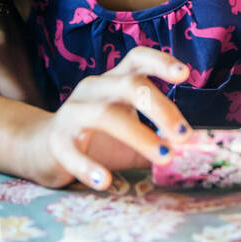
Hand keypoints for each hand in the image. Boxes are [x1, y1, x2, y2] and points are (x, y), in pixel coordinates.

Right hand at [19, 47, 192, 189]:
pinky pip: (72, 152)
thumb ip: (159, 138)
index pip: (137, 58)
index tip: (185, 74)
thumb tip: (197, 151)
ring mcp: (72, 112)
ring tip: (164, 157)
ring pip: (105, 115)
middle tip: (184, 136)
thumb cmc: (98, 138)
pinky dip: (89, 167)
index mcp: (114, 81)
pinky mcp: (57, 141)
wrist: (44, 148)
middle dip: (161, 108)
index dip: (160, 61)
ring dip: (139, 135)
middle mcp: (94, 88)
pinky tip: (106, 182)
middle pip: (130, 85)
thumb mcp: (132, 132)